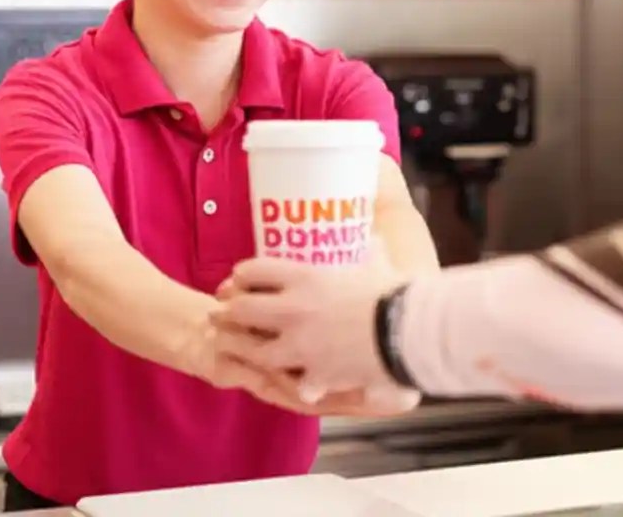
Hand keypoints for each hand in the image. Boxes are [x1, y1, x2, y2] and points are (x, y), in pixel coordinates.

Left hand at [211, 247, 407, 398]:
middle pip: (243, 309)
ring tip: (230, 348)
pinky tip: (287, 385)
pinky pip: (290, 383)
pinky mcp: (313, 374)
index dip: (241, 274)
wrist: (404, 333)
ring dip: (241, 348)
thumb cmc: (392, 292)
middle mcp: (292, 310)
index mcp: (304, 277)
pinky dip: (289, 384)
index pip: (254, 270)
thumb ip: (367, 250)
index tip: (236, 279)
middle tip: (218, 312)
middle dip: (227, 310)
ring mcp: (299, 346)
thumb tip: (372, 238)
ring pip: (254, 350)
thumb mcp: (376, 261)